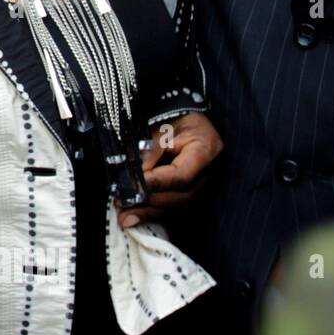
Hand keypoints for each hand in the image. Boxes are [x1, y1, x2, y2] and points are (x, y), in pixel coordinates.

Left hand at [117, 111, 222, 227]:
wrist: (183, 116)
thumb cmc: (172, 119)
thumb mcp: (160, 127)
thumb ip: (149, 151)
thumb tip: (135, 176)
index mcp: (206, 149)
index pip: (182, 175)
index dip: (158, 182)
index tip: (135, 184)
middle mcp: (209, 171)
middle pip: (182, 195)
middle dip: (151, 202)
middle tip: (124, 202)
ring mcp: (203, 184)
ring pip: (178, 205)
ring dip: (150, 213)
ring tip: (125, 217)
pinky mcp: (192, 190)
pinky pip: (174, 206)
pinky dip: (154, 212)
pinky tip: (135, 218)